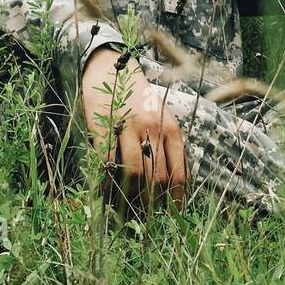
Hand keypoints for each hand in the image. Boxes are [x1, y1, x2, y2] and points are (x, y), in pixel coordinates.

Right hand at [81, 47, 187, 210]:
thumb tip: (173, 183)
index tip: (171, 215)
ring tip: (124, 208)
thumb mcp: (162, 117)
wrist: (113, 67)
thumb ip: (168, 145)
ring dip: (129, 196)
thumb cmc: (139, 97)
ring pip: (135, 174)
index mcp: (172, 129)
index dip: (175, 199)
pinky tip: (105, 191)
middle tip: (143, 217)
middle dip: (151, 203)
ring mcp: (128, 128)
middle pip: (158, 179)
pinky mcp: (104, 128)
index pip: (179, 173)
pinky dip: (106, 182)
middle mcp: (153, 129)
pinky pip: (108, 163)